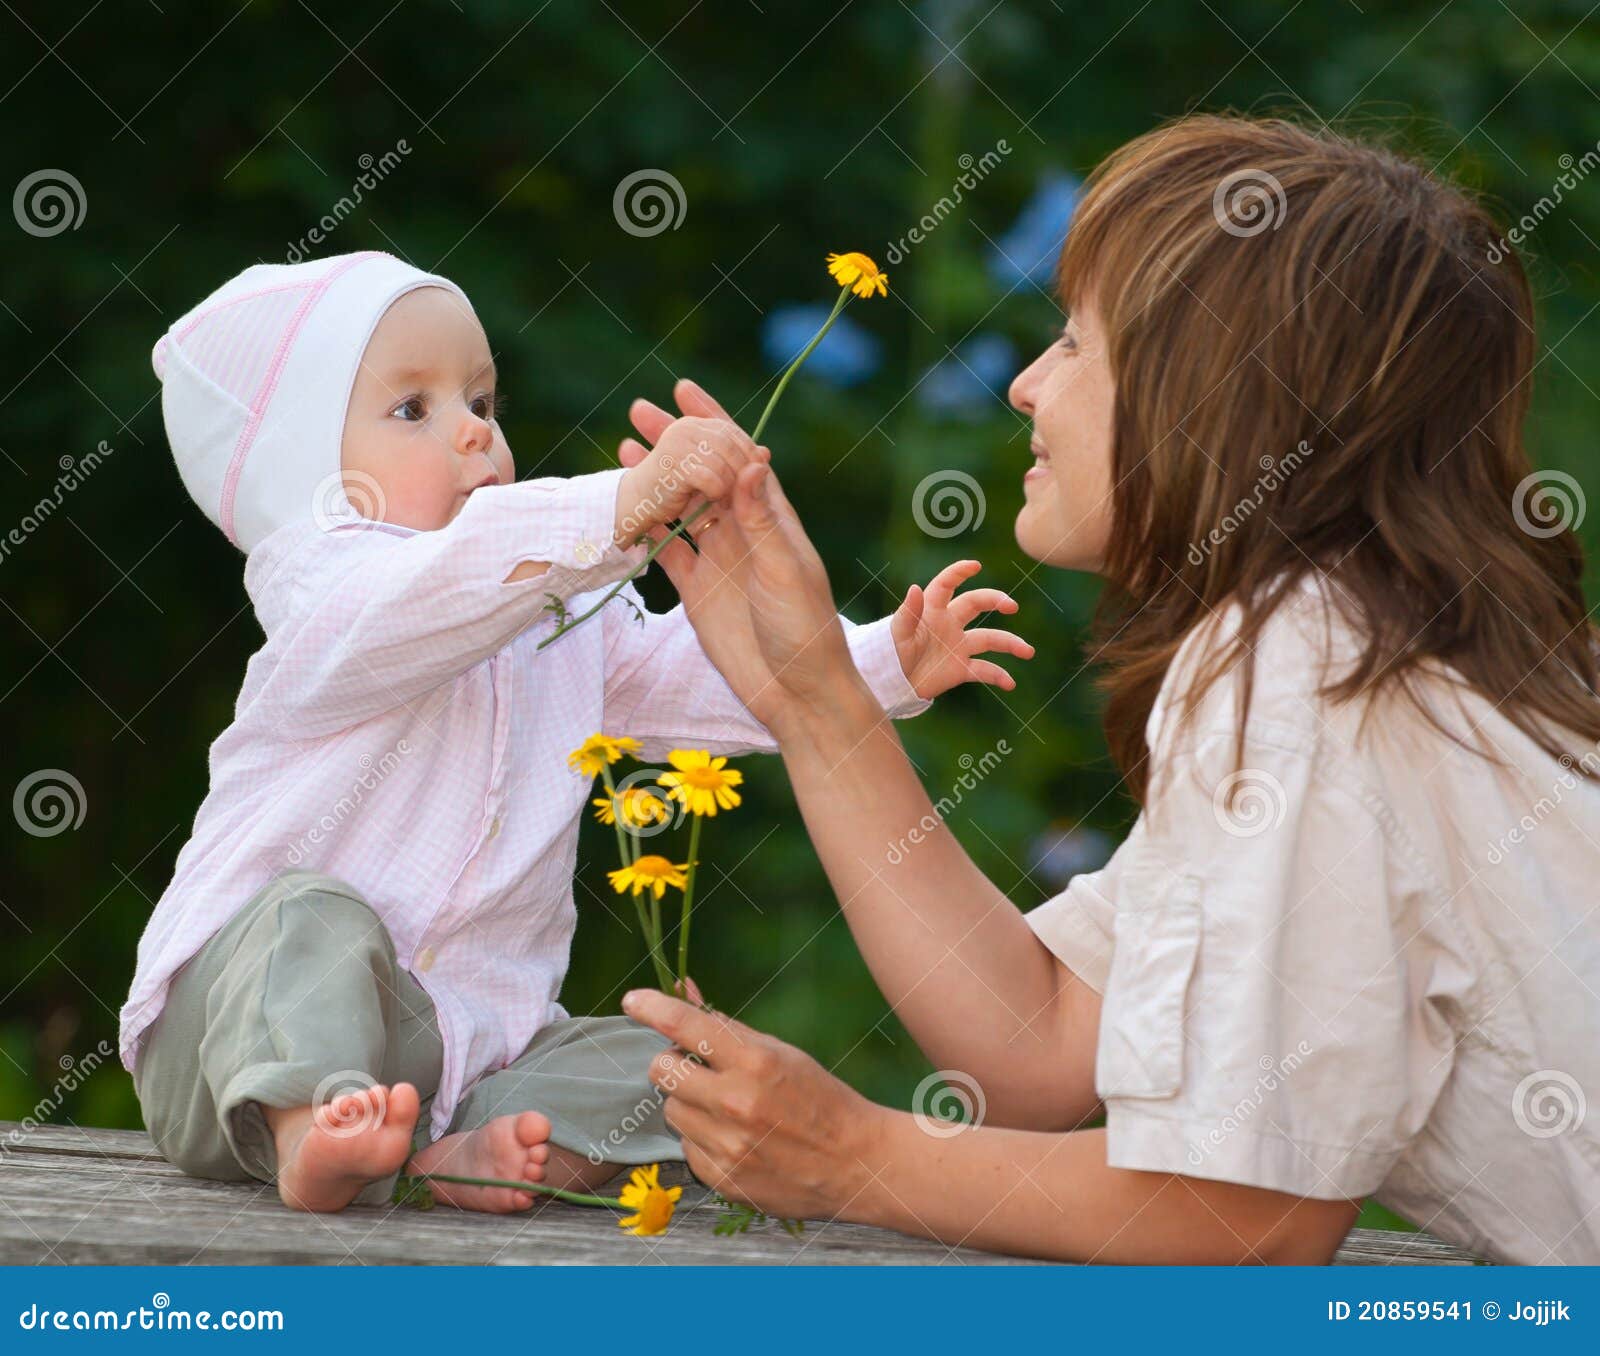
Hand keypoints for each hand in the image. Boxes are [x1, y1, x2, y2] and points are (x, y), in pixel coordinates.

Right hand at [620, 379, 858, 726]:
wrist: (796, 692)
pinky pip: (667, 550)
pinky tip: (623, 509)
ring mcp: (719, 560)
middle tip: (639, 411)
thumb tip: (751, 459)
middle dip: (675, 442)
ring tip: (623, 450)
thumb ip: (763, 519)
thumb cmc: (805, 631)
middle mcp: (744, 533)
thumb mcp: (785, 571)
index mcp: (772, 519)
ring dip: (656, 481)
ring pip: (680, 508)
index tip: (684, 390)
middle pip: (704, 475)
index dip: (714, 423)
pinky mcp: (698, 591)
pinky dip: (646, 529)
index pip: (740, 457)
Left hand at [623, 988, 885, 1221]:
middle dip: (672, 1064)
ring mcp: (727, 1146)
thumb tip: (682, 990)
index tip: (633, 1000)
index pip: (686, 1026)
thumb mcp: (780, 1052)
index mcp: (755, 1062)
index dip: (652, 1008)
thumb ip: (728, 1027)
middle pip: (661, 1070)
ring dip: (688, 1104)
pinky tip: (736, 1139)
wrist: (855, 1163)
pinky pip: (687, 1148)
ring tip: (726, 1109)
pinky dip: (702, 1139)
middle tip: (696, 1067)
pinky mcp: (723, 1179)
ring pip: (670, 1111)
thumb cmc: (818, 1098)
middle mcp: (736, 1103)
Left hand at [891, 560, 1033, 698]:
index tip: (975, 566)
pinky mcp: (960, 669)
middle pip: (976, 604)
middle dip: (996, 600)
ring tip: (1027, 651)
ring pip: (990, 638)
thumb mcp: (896, 634)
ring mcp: (957, 646)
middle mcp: (949, 623)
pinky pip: (985, 670)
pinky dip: (999, 676)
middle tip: (1012, 607)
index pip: (946, 585)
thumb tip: (914, 587)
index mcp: (931, 610)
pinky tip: (1010, 683)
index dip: (959, 572)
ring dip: (1010, 643)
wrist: (890, 685)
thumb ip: (907, 613)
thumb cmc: (888, 656)